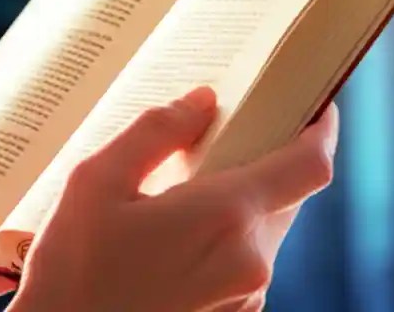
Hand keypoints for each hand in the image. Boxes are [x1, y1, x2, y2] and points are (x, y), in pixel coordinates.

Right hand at [9, 87, 338, 311]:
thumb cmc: (72, 273)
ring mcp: (246, 296)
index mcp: (227, 216)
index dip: (322, 127)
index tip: (314, 103)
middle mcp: (251, 260)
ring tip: (181, 191)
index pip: (311, 164)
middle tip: (219, 136)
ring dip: (239, 203)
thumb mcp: (95, 184)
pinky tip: (174, 238)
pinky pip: (246, 263)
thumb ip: (156, 131)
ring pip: (264, 228)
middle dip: (263, 160)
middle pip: (287, 193)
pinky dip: (225, 239)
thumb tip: (203, 100)